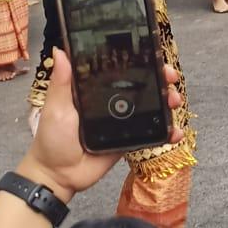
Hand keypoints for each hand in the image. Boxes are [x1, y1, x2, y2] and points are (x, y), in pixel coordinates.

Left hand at [17, 56, 182, 200]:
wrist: (58, 176)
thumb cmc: (52, 139)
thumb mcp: (55, 108)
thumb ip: (61, 83)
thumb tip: (60, 52)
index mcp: (96, 90)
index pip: (122, 70)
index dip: (140, 61)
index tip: (155, 55)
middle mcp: (113, 102)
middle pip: (143, 86)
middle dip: (161, 80)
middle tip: (171, 78)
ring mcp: (123, 121)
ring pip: (152, 107)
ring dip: (167, 102)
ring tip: (174, 102)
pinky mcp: (130, 140)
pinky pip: (152, 134)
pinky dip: (166, 133)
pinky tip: (175, 132)